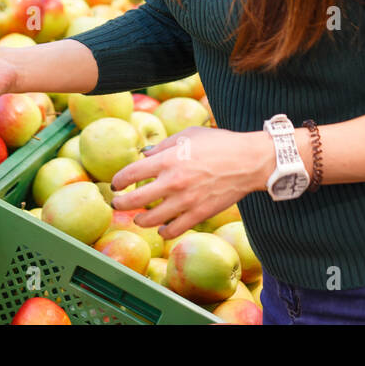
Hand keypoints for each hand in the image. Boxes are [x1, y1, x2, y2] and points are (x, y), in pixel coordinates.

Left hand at [109, 127, 271, 239]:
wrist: (248, 161)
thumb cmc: (219, 143)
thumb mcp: (189, 134)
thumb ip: (164, 145)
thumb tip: (145, 155)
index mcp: (168, 159)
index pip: (130, 174)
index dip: (118, 181)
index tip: (116, 184)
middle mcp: (173, 182)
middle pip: (134, 200)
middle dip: (121, 203)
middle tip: (118, 203)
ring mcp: (185, 201)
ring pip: (150, 219)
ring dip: (140, 219)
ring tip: (139, 217)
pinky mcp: (199, 214)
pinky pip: (174, 229)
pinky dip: (164, 231)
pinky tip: (162, 227)